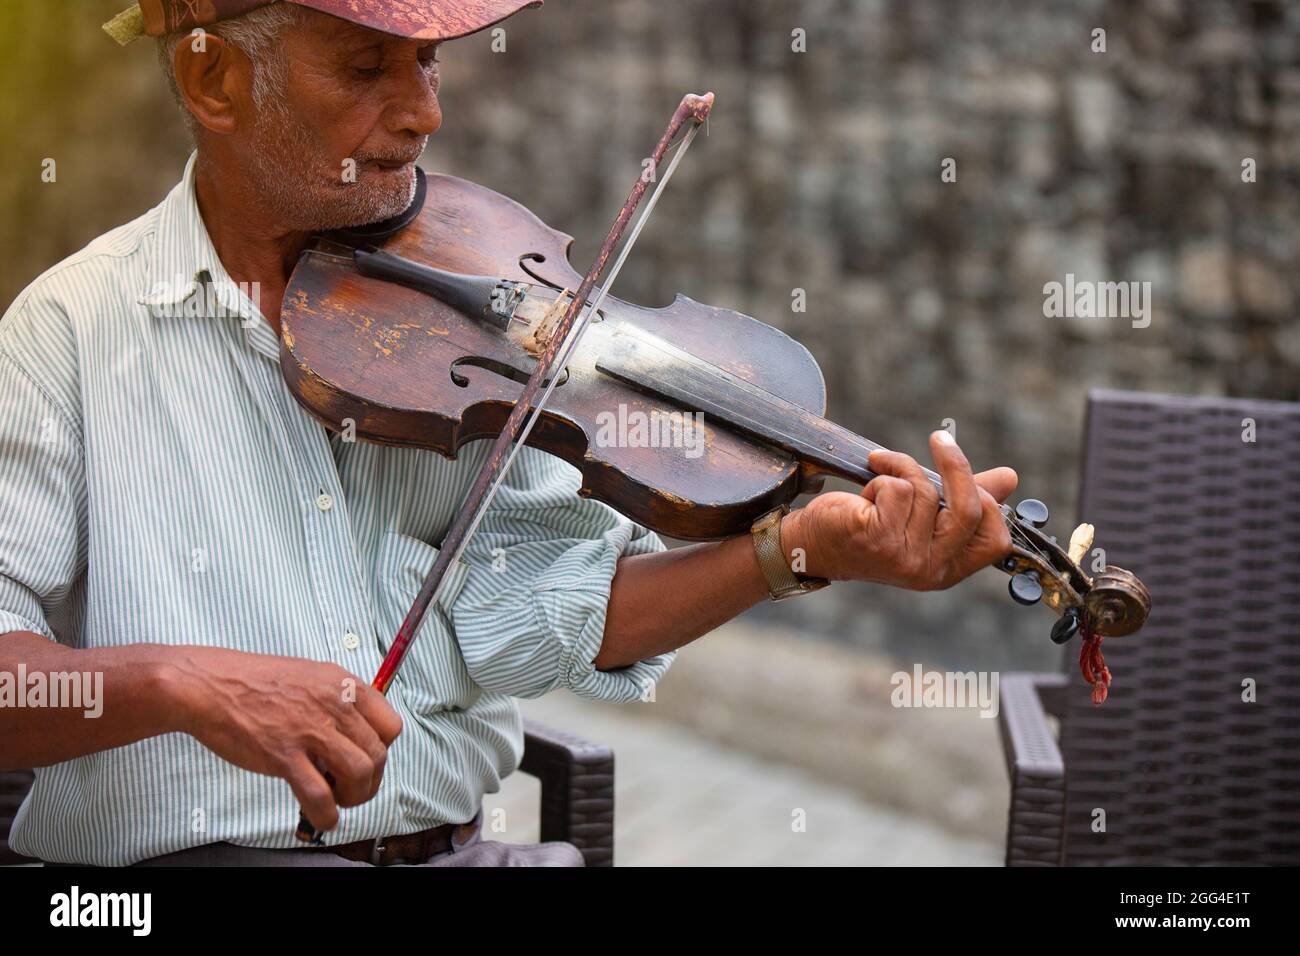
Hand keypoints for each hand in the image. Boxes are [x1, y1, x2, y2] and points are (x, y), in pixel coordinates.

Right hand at [164, 647, 402, 834]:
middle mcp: (334, 705)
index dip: (382, 749)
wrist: (210, 685)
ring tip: (339, 800)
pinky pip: (319, 795)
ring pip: (358, 774)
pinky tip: (322, 817)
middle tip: (353, 788)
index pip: (391, 726)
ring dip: (355, 797)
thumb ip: (338, 702)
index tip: (367, 759)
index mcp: (344, 684)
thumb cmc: (256, 682)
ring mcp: (310, 730)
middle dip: (371, 780)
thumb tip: (356, 734)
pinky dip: (326, 815)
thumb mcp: (311, 676)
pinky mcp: (283, 755)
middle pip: (378, 754)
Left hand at [783, 431, 1017, 590]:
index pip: (994, 541)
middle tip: (939, 439)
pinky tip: (864, 493)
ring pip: (926, 491)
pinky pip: (898, 487)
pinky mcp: (878, 537)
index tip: (968, 474)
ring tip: (880, 480)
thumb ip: (963, 498)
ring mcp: (903, 557)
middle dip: (956, 466)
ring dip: (900, 471)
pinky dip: (881, 476)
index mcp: (947, 570)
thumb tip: (1009, 478)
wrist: (811, 546)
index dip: (989, 504)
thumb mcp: (920, 515)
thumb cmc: (867, 527)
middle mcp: (929, 569)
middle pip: (969, 510)